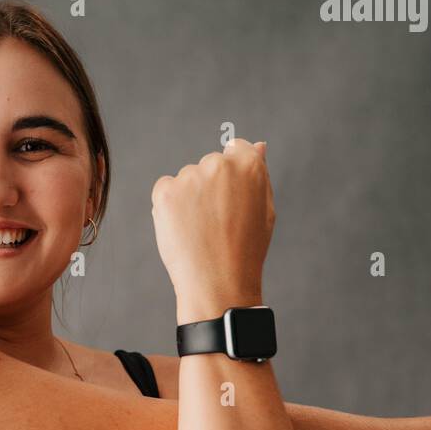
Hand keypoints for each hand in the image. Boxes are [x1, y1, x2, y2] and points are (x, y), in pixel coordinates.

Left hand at [151, 139, 274, 321]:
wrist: (218, 284)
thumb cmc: (245, 251)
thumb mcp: (265, 210)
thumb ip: (259, 173)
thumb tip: (257, 146)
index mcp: (248, 165)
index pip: (236, 148)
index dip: (232, 174)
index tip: (228, 195)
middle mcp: (219, 165)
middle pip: (209, 164)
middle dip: (210, 187)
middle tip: (216, 222)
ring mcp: (190, 177)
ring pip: (186, 179)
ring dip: (189, 197)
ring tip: (200, 231)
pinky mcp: (166, 191)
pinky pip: (165, 189)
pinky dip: (169, 206)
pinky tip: (183, 229)